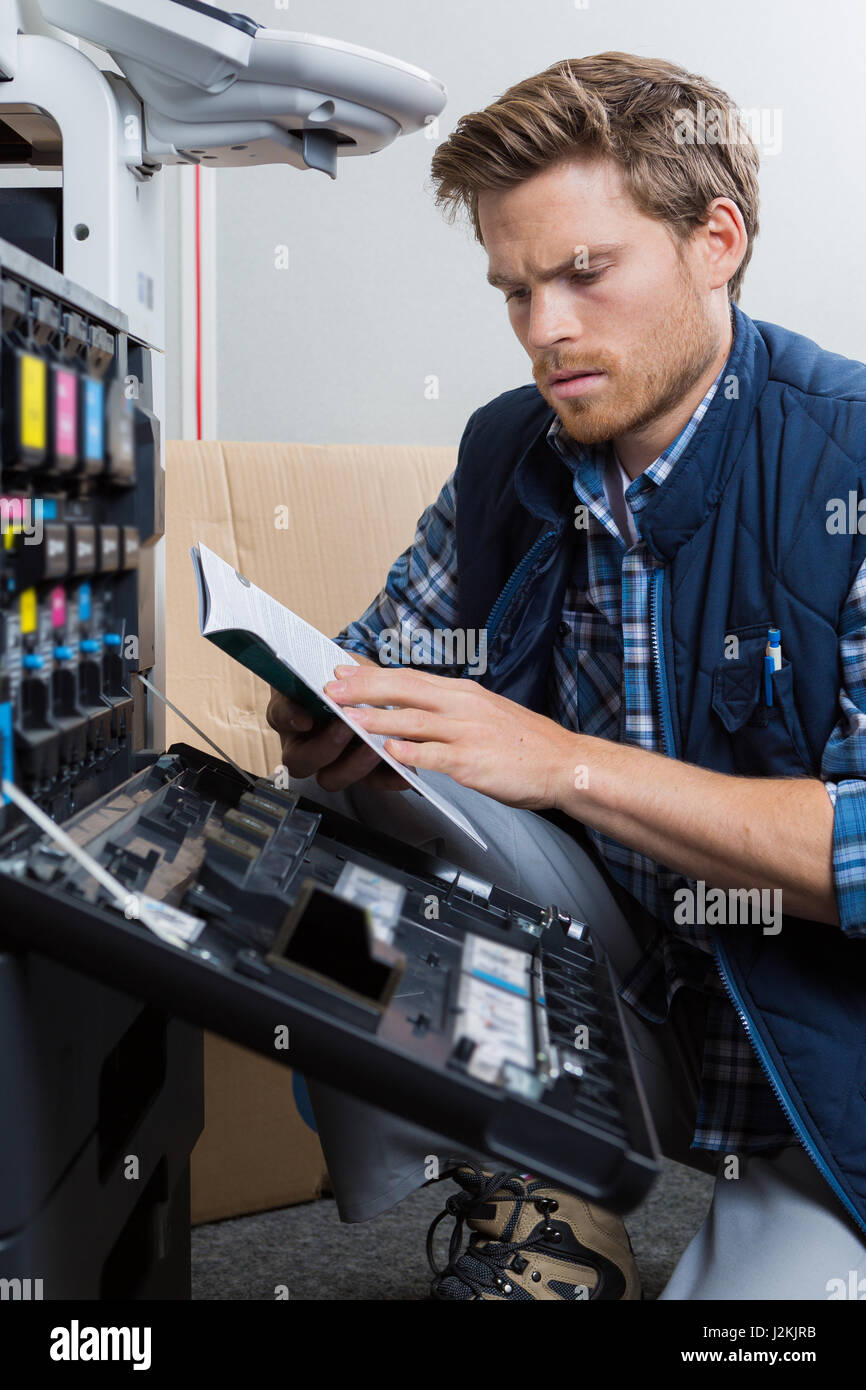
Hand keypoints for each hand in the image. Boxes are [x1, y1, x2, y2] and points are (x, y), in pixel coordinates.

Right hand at [265, 665, 409, 793]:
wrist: (371, 689)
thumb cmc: (348, 678)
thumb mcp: (342, 667)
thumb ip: (337, 676)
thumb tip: (345, 677)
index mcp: (292, 712)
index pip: (280, 717)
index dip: (290, 718)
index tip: (305, 718)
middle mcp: (304, 744)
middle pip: (300, 761)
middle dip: (324, 746)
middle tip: (346, 727)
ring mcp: (332, 763)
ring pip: (331, 778)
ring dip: (355, 764)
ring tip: (375, 746)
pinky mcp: (361, 774)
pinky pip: (371, 783)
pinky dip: (388, 778)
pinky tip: (402, 768)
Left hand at [323, 664, 575, 809]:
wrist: (563, 763)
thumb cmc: (525, 743)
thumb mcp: (486, 712)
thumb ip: (452, 709)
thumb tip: (417, 708)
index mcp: (463, 693)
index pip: (410, 677)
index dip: (373, 674)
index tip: (345, 671)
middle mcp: (462, 706)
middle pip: (404, 690)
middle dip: (364, 688)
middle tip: (332, 688)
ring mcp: (466, 733)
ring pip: (413, 721)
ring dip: (376, 719)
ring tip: (347, 717)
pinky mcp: (471, 762)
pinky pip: (433, 756)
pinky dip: (408, 753)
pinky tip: (387, 753)